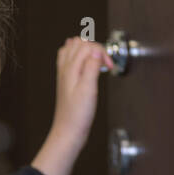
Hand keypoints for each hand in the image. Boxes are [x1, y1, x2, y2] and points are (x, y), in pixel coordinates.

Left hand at [31, 36, 113, 174]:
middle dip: (95, 48)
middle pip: (79, 43)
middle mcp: (65, 68)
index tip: (108, 66)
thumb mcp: (88, 89)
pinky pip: (70, 60)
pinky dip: (81, 58)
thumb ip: (92, 67)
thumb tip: (96, 51)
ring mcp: (65, 74)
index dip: (102, 52)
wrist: (68, 132)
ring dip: (88, 51)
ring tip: (98, 63)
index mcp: (70, 68)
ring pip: (73, 49)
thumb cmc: (77, 115)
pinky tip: (89, 68)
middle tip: (104, 63)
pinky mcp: (67, 81)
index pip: (87, 45)